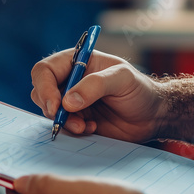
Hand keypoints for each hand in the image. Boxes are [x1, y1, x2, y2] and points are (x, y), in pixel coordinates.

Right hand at [30, 49, 165, 142]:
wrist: (153, 117)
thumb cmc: (140, 90)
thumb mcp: (122, 79)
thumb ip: (95, 86)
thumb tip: (67, 101)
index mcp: (77, 62)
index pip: (45, 70)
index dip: (44, 87)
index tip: (56, 105)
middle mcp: (69, 80)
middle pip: (40, 91)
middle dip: (51, 107)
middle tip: (69, 118)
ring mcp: (71, 102)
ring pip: (49, 111)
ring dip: (64, 121)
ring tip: (86, 126)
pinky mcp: (76, 120)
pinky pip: (61, 126)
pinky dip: (72, 130)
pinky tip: (92, 128)